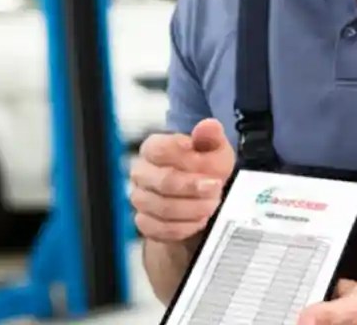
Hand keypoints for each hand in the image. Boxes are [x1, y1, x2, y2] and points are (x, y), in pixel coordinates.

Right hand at [129, 118, 234, 243]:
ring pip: (163, 208)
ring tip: (212, 204)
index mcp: (152, 148)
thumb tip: (209, 125)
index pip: (160, 150)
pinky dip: (185, 227)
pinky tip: (200, 220)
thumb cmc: (204, 169)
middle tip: (216, 188)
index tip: (205, 161)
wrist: (199, 198)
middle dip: (194, 187)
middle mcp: (141, 172)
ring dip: (193, 208)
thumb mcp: (214, 149)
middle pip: (164, 181)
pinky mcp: (144, 223)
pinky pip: (161, 229)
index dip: (184, 156)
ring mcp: (140, 198)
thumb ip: (211, 136)